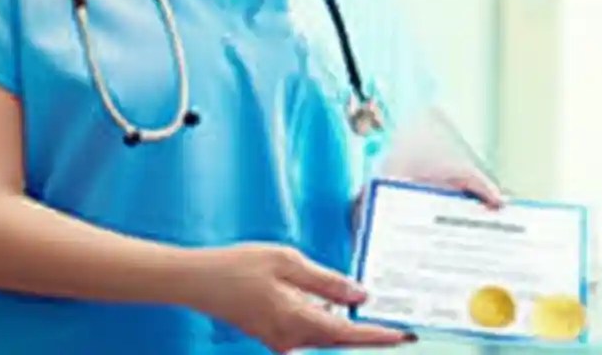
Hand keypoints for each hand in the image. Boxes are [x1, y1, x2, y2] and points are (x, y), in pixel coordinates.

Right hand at [181, 243, 416, 352]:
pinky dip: (328, 322)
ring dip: (349, 328)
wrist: (198, 281)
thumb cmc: (239, 266)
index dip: (378, 336)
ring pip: (325, 336)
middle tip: (400, 328)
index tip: (404, 336)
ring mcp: (280, 339)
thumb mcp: (288, 262)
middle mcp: (290, 337)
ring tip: (375, 316)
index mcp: (296, 320)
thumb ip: (327, 282)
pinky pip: (309, 332)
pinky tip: (336, 306)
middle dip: (369, 334)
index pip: (347, 334)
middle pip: (339, 339)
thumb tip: (361, 295)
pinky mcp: (274, 334)